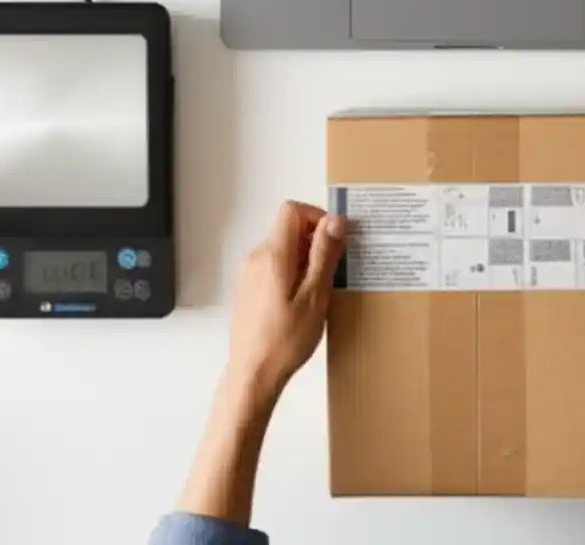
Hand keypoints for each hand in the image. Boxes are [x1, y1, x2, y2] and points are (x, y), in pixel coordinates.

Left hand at [229, 201, 347, 395]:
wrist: (252, 373)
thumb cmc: (287, 339)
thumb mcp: (315, 297)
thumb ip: (324, 255)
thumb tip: (336, 219)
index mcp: (272, 255)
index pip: (292, 210)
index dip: (317, 217)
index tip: (335, 242)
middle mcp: (256, 257)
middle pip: (288, 228)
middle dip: (315, 241)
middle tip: (333, 272)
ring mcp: (248, 272)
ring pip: (282, 248)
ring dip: (305, 258)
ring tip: (319, 291)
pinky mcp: (248, 287)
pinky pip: (274, 265)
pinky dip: (292, 271)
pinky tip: (302, 301)